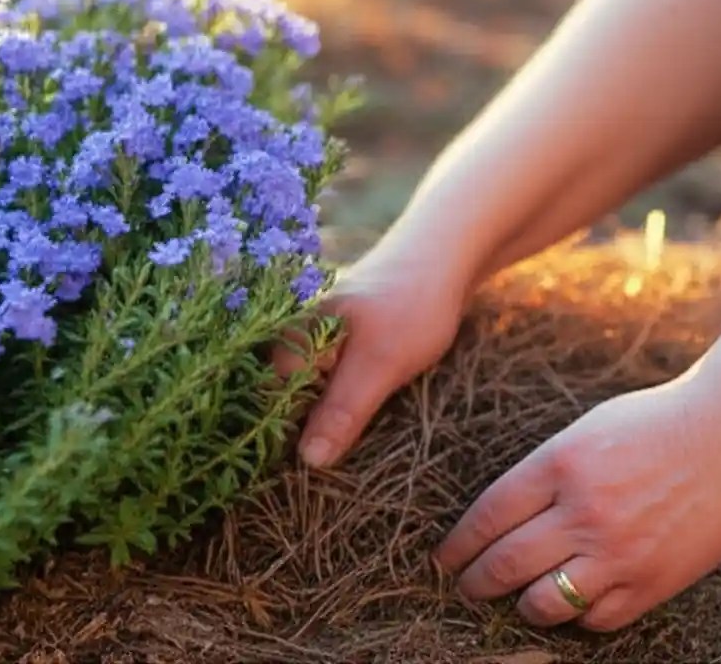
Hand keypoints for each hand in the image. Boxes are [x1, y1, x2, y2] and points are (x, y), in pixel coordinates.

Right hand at [280, 241, 470, 468]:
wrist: (450, 252)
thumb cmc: (412, 305)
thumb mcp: (379, 366)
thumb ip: (342, 411)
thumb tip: (308, 460)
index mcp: (292, 334)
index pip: (270, 398)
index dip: (283, 435)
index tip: (301, 467)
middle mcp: (299, 331)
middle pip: (290, 394)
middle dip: (307, 426)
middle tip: (332, 456)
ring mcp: (322, 331)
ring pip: (315, 385)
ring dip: (330, 412)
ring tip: (352, 433)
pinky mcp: (347, 334)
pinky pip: (335, 373)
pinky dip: (346, 394)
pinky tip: (364, 407)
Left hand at [435, 379, 720, 631]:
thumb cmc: (656, 425)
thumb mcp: (586, 432)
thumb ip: (547, 473)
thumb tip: (504, 516)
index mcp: (561, 465)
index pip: (488, 516)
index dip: (459, 544)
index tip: (445, 559)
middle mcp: (584, 511)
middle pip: (506, 564)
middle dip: (476, 583)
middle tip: (466, 587)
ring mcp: (618, 551)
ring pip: (545, 603)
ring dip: (523, 606)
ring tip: (519, 601)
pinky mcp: (651, 581)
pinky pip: (597, 618)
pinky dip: (579, 616)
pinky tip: (575, 604)